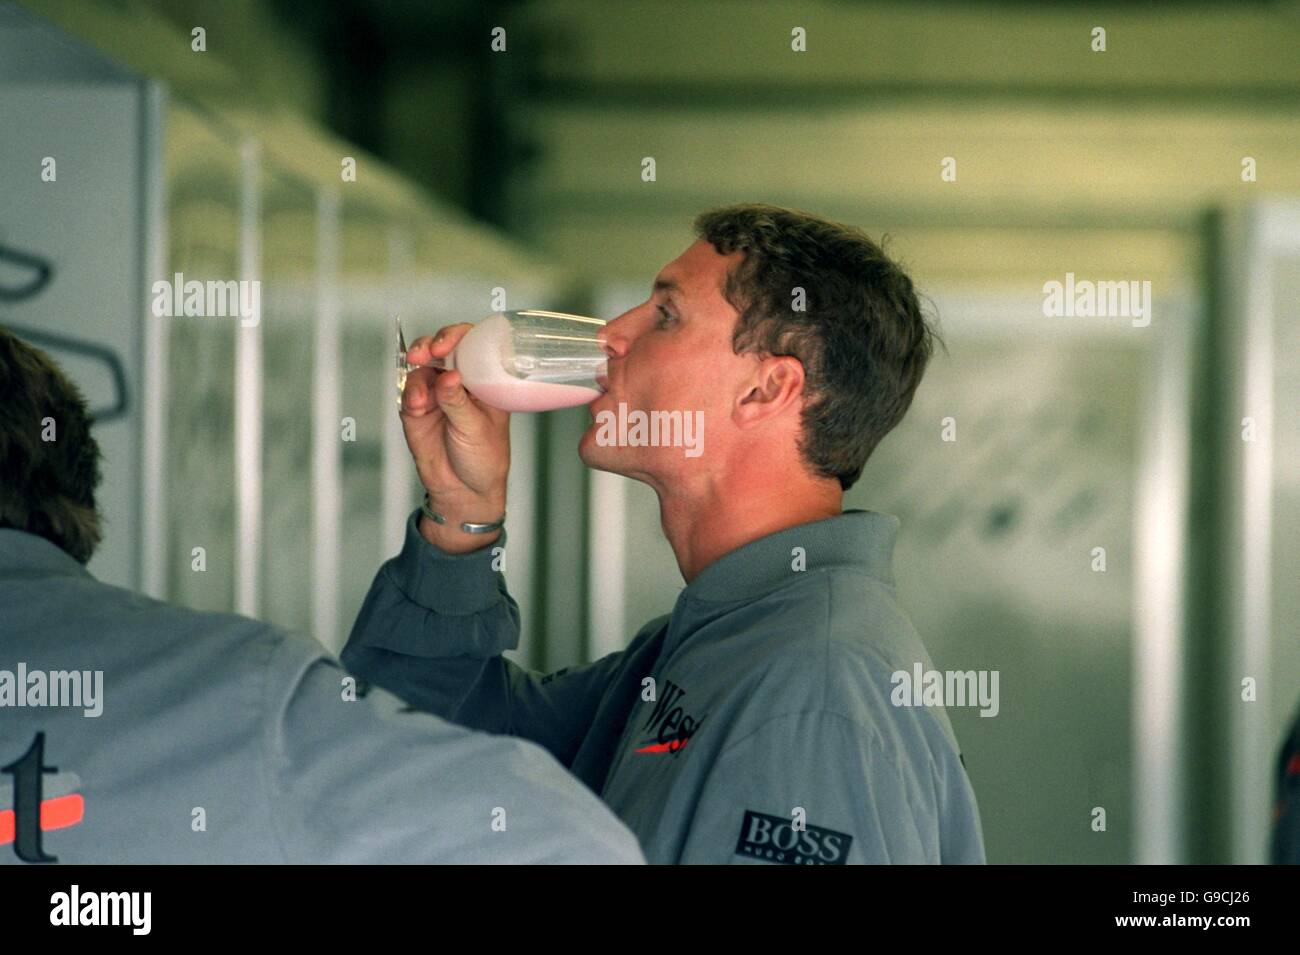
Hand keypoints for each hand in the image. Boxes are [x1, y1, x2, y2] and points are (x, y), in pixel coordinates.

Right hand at [400, 324, 509, 551]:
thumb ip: (458, 402)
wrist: (463, 492)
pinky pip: (408, 391)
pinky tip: (416, 406)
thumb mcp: (477, 429)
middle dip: (430, 345)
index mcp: (485, 380)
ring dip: (418, 373)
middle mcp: (460, 381)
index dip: (458, 336)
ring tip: (422, 397)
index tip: (447, 344)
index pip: (473, 344)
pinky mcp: (417, 408)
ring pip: (421, 366)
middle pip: (442, 347)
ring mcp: (436, 392)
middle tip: (426, 352)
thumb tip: (449, 375)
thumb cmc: (484, 460)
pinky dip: (410, 395)